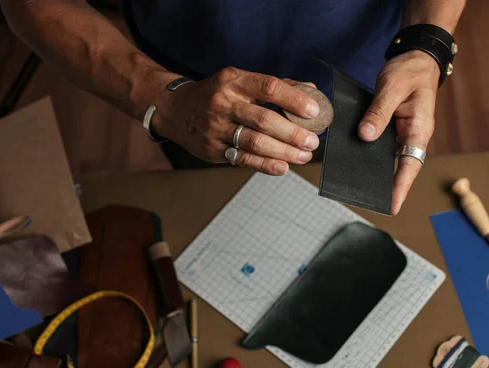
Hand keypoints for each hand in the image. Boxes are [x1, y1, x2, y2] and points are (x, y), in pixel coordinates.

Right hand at [152, 67, 320, 174]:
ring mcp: (216, 128)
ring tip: (303, 155)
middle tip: (312, 142)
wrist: (175, 109)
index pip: (268, 87)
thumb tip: (311, 91)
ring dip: (284, 152)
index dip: (294, 99)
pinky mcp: (212, 149)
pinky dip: (265, 165)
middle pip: (264, 120)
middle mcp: (223, 103)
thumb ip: (273, 86)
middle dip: (293, 133)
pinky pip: (242, 159)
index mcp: (234, 81)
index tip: (314, 111)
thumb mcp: (238, 81)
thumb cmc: (215, 94)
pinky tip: (283, 167)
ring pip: (255, 143)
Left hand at [358, 50, 439, 214]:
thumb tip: (365, 136)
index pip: (410, 165)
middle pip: (399, 168)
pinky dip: (370, 153)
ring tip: (356, 185)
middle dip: (386, 186)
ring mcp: (403, 133)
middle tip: (367, 201)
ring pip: (388, 158)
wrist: (415, 58)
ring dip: (376, 171)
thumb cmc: (409, 72)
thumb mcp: (392, 88)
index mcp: (419, 129)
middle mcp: (412, 136)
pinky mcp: (392, 128)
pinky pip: (381, 145)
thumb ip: (378, 112)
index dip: (401, 187)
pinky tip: (354, 159)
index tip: (392, 206)